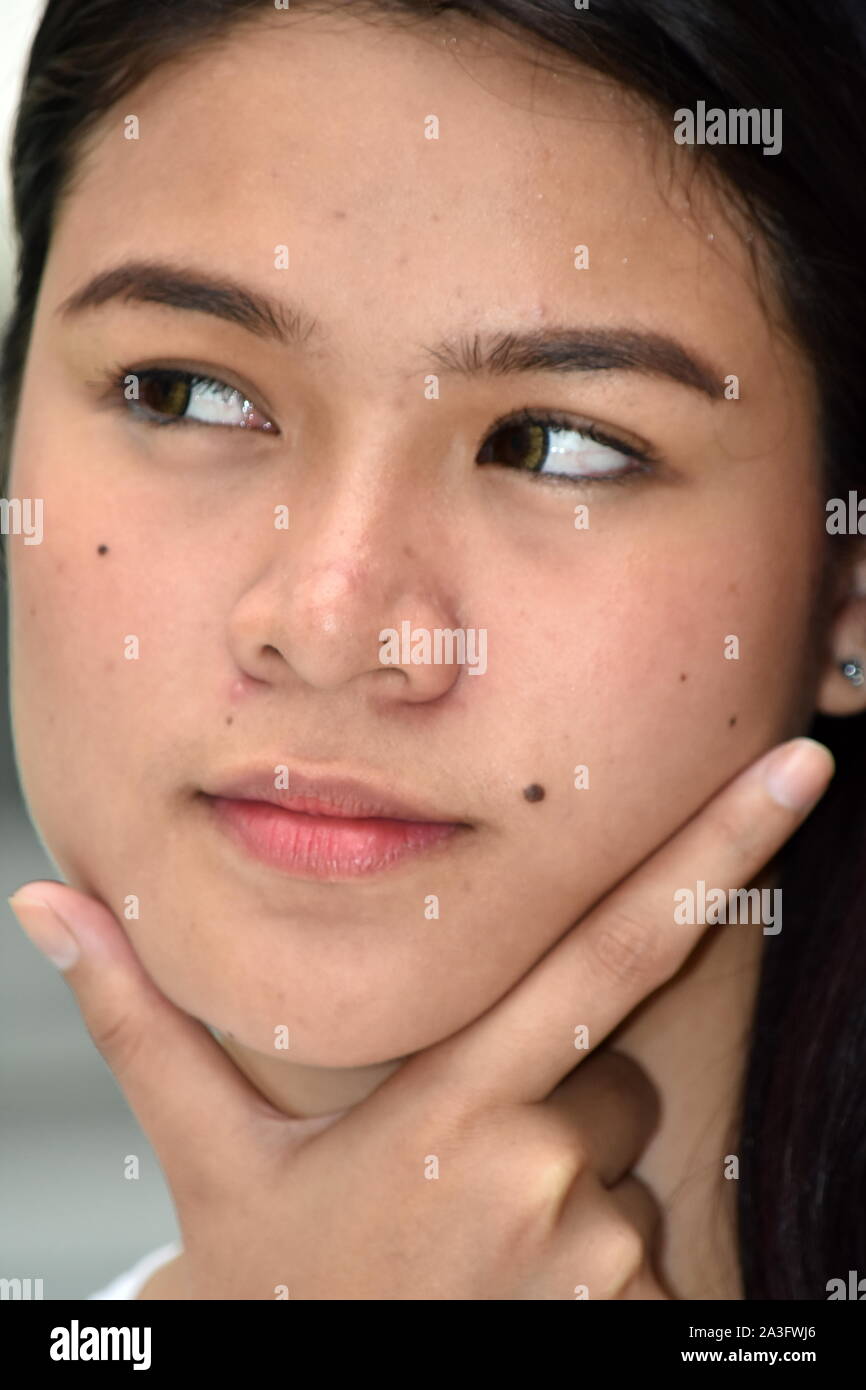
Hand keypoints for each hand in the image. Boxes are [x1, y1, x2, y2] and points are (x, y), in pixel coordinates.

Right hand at [9, 736, 833, 1298]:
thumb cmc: (268, 1279)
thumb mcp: (205, 1150)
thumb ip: (136, 1016)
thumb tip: (41, 898)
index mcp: (451, 1094)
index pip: (608, 946)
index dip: (711, 852)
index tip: (801, 771)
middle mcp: (536, 1163)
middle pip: (604, 1070)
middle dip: (550, 1092)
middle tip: (446, 1170)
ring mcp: (589, 1250)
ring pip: (617, 1159)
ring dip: (557, 1181)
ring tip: (459, 1242)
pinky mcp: (627, 1316)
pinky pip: (641, 1251)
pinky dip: (588, 1261)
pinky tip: (499, 1293)